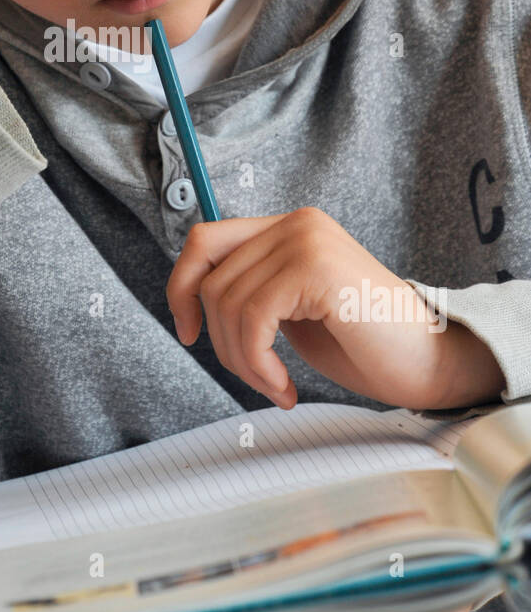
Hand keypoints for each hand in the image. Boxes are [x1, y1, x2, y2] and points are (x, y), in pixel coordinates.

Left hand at [165, 208, 505, 409]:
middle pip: (210, 277)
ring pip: (226, 302)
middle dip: (218, 339)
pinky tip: (284, 387)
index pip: (205, 239)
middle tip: (253, 375)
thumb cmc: (365, 344)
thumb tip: (192, 297)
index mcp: (289, 227)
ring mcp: (306, 240)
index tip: (189, 332)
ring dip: (242, 360)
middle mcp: (296, 224)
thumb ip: (253, 290)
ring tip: (275, 384)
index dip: (181, 286)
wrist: (430, 361)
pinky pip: (252, 320)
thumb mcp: (292, 310)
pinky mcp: (315, 268)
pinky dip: (257, 364)